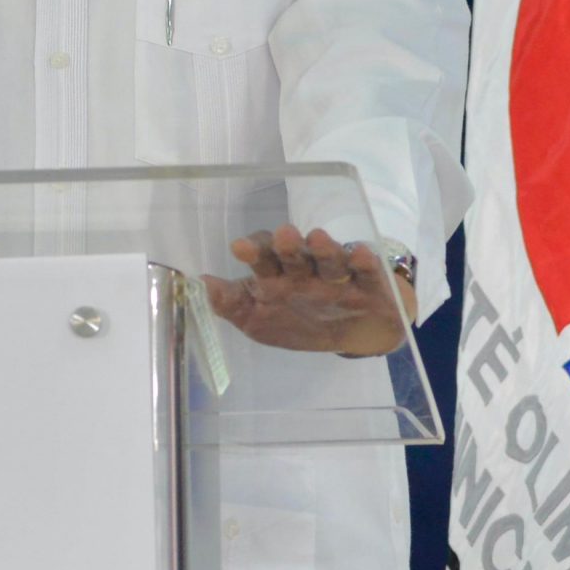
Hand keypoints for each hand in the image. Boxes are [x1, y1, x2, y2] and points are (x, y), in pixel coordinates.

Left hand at [202, 225, 412, 357]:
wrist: (355, 334)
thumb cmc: (300, 322)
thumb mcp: (259, 322)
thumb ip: (231, 305)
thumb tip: (202, 284)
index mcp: (277, 276)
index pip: (263, 255)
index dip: (253, 250)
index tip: (240, 248)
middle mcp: (305, 270)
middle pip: (294, 253)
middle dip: (287, 245)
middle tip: (282, 236)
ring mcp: (336, 275)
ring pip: (329, 259)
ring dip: (324, 249)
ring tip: (317, 239)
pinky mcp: (368, 283)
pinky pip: (366, 271)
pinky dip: (364, 263)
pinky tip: (360, 256)